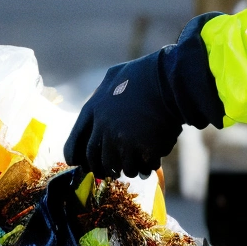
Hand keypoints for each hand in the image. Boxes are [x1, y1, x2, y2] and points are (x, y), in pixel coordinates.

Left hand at [65, 17, 224, 177]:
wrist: (170, 78)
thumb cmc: (145, 74)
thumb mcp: (114, 77)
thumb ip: (102, 94)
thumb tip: (96, 107)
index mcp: (94, 109)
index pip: (76, 141)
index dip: (76, 156)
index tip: (80, 164)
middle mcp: (104, 127)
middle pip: (96, 159)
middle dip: (102, 168)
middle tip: (111, 171)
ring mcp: (123, 139)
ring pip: (119, 168)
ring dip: (126, 168)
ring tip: (134, 166)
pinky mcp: (143, 148)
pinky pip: (141, 168)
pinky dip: (145, 168)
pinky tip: (150, 164)